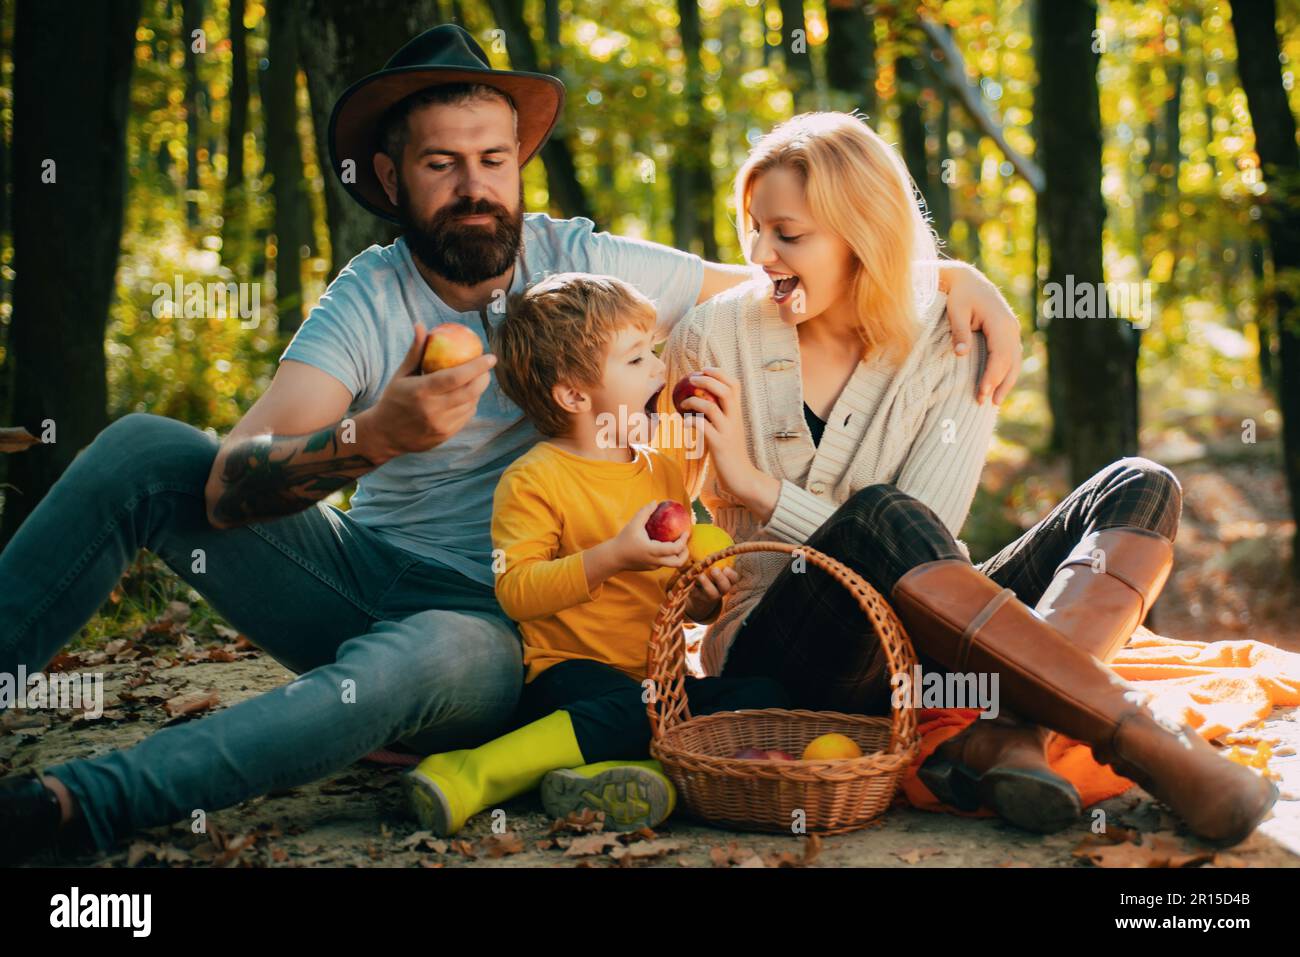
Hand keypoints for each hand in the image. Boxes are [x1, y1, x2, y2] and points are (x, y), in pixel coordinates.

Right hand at [360, 322, 496, 460]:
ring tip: (477, 380)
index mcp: (421, 391)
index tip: (490, 357)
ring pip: (470, 405)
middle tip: (487, 368)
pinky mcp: (445, 435)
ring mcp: (440, 425)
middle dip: (484, 378)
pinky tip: (467, 396)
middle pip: (470, 392)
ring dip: (478, 391)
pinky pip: (466, 416)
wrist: (384, 435)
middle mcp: (432, 409)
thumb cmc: (393, 398)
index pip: (456, 377)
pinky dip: (470, 404)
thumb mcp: (401, 374)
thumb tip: (421, 325)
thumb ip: (415, 352)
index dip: (477, 366)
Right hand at [611, 502, 689, 572]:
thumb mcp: (633, 524)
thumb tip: (655, 502)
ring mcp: (654, 566)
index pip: (675, 549)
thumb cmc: (623, 540)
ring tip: (677, 543)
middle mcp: (656, 561)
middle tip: (685, 542)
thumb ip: (645, 512)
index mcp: (654, 551)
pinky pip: (664, 562)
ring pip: (672, 564)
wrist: (613, 558)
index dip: (684, 540)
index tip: (686, 531)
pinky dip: (669, 555)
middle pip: (678, 562)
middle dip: (685, 553)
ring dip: (677, 554)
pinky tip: (665, 545)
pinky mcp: (650, 567)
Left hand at [679, 368, 761, 502]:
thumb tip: (700, 401)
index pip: (734, 384)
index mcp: (737, 413)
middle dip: (707, 380)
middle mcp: (735, 419)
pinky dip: (690, 421)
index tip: (704, 369)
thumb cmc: (730, 453)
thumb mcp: (727, 430)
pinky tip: (684, 423)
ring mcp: (727, 431)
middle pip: (725, 390)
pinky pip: (702, 427)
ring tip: (683, 404)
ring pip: (711, 407)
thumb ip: (719, 415)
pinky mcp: (719, 445)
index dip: (719, 373)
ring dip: (693, 402)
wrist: (742, 477)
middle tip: (691, 379)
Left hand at [684, 565, 739, 622]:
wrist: (699, 595)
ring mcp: (711, 595)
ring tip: (700, 575)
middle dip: (720, 578)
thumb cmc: (708, 575)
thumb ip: (714, 561)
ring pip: (712, 592)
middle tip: (714, 570)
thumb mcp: (713, 568)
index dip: (731, 574)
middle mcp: (721, 590)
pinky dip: (694, 585)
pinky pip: (697, 592)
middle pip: (725, 587)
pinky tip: (691, 578)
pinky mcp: (699, 597)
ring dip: (706, 583)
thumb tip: (713, 546)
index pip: (734, 578)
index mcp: (727, 581)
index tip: (725, 568)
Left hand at [940, 262, 1021, 404]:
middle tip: (988, 404)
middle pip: (1011, 362)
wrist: (967, 279)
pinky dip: (1006, 371)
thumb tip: (960, 354)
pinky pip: (1011, 356)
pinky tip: (998, 384)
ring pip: (1014, 361)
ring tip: (995, 401)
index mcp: (1001, 322)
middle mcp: (1011, 327)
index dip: (992, 376)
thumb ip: (959, 332)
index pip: (1000, 355)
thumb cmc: (959, 295)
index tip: (982, 393)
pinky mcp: (1008, 333)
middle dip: (1000, 384)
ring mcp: (1012, 330)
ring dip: (1006, 381)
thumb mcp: (956, 310)